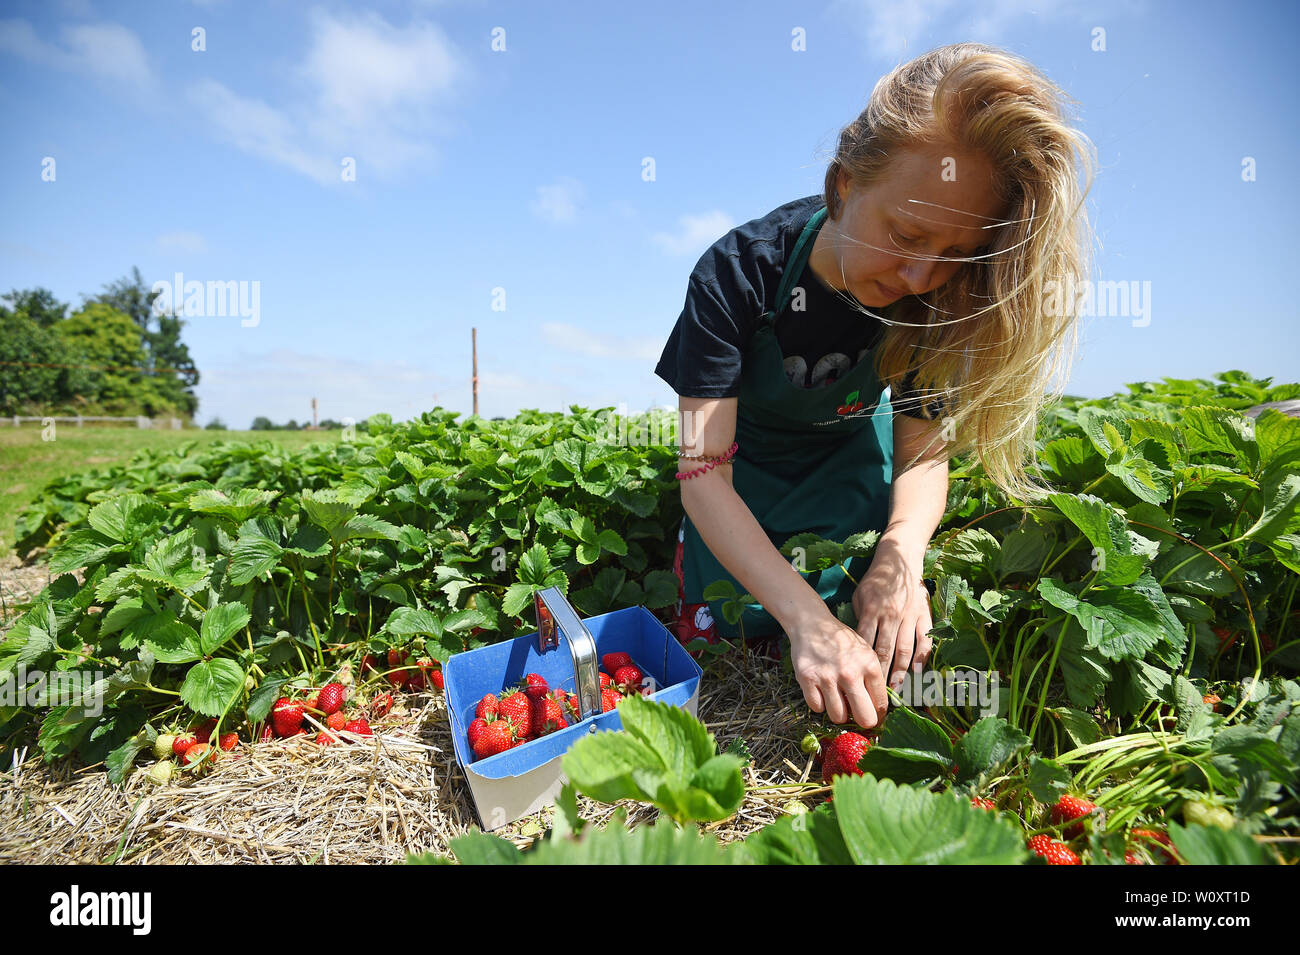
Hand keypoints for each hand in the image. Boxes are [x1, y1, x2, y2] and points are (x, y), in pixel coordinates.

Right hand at [786, 613, 888, 727]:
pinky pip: (817, 708)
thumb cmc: (841, 641)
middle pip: (864, 718)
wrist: (812, 624)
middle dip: (862, 721)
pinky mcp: (807, 679)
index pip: (881, 705)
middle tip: (858, 716)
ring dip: (838, 712)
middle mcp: (850, 673)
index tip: (874, 717)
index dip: (878, 715)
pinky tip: (822, 692)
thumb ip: (873, 678)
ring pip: (838, 717)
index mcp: (869, 665)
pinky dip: (819, 704)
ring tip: (837, 700)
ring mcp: (827, 677)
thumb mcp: (865, 653)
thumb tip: (879, 708)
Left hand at [852, 542, 934, 690]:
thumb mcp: (859, 596)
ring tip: (896, 690)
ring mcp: (908, 616)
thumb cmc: (875, 581)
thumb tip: (855, 646)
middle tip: (877, 695)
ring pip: (904, 649)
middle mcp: (890, 615)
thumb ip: (858, 619)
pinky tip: (919, 673)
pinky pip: (924, 640)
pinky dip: (922, 657)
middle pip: (884, 650)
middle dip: (880, 675)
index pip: (865, 643)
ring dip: (900, 672)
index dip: (862, 664)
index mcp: (871, 610)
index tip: (858, 681)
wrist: (899, 560)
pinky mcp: (923, 616)